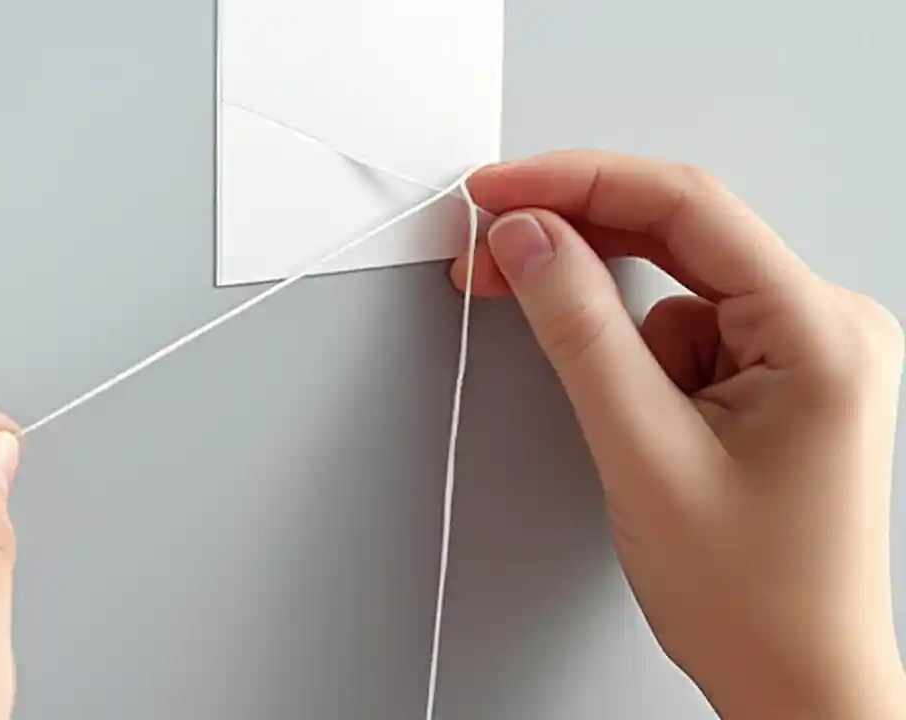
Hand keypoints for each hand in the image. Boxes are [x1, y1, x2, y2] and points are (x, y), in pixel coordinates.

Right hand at [452, 151, 905, 718]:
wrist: (793, 680)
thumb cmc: (752, 595)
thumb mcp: (642, 451)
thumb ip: (578, 329)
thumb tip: (531, 238)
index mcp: (820, 330)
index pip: (687, 206)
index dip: (577, 182)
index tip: (499, 191)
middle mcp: (826, 323)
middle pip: (681, 233)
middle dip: (576, 238)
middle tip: (491, 250)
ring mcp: (804, 348)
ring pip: (675, 283)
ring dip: (605, 311)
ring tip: (593, 395)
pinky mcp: (776, 374)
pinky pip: (685, 327)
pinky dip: (634, 351)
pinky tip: (628, 409)